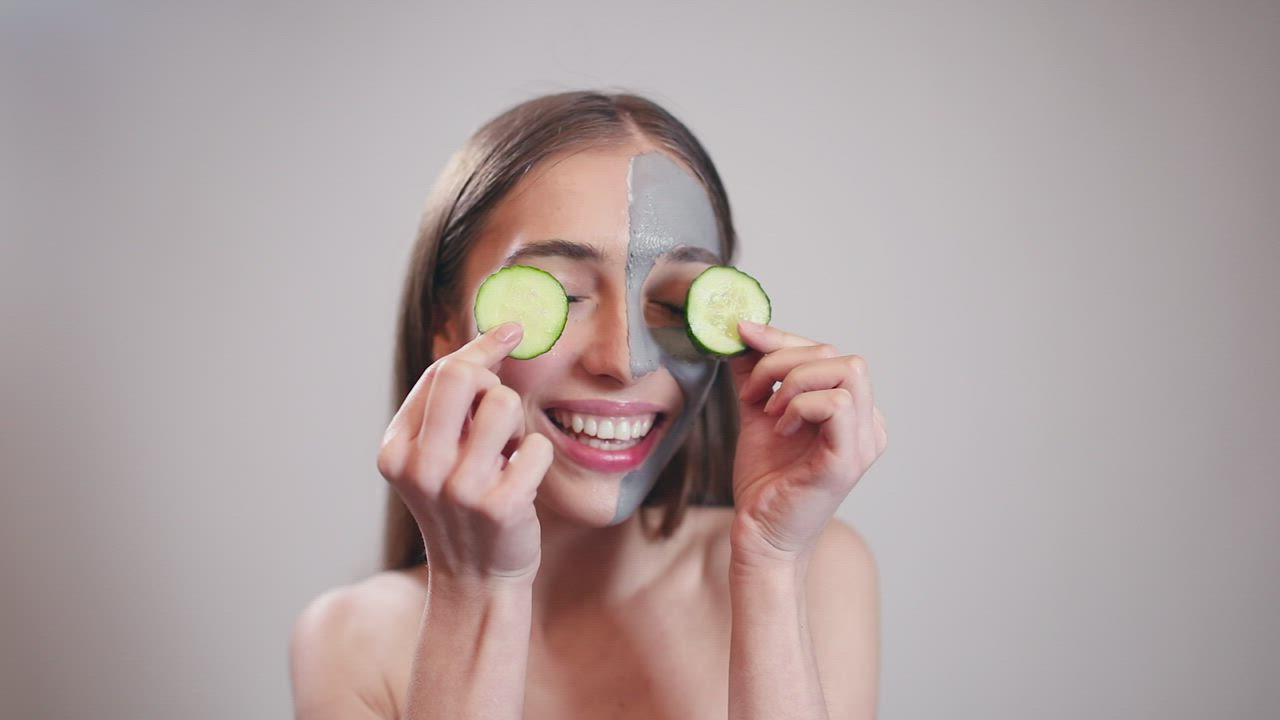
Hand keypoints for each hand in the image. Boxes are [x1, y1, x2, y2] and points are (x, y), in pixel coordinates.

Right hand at [376, 322, 553, 586]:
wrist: (476, 578)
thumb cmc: (463, 504)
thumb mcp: (437, 455)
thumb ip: (452, 401)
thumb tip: (500, 332)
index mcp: (396, 448)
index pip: (441, 371)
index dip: (482, 348)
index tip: (513, 331)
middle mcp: (419, 466)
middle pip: (462, 376)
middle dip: (492, 382)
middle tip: (497, 411)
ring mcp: (457, 489)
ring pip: (503, 405)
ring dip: (515, 426)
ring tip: (504, 456)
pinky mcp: (498, 507)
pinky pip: (535, 447)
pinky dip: (535, 459)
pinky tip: (521, 482)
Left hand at [727, 321, 887, 564]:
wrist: (758, 533)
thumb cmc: (766, 481)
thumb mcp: (759, 414)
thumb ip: (757, 376)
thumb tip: (744, 334)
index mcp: (853, 412)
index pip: (829, 354)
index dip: (785, 338)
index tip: (744, 333)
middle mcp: (867, 425)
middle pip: (839, 356)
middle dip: (784, 359)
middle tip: (751, 391)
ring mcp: (863, 443)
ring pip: (846, 371)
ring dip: (794, 382)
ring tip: (768, 412)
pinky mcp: (848, 460)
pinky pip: (836, 404)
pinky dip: (800, 406)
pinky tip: (779, 429)